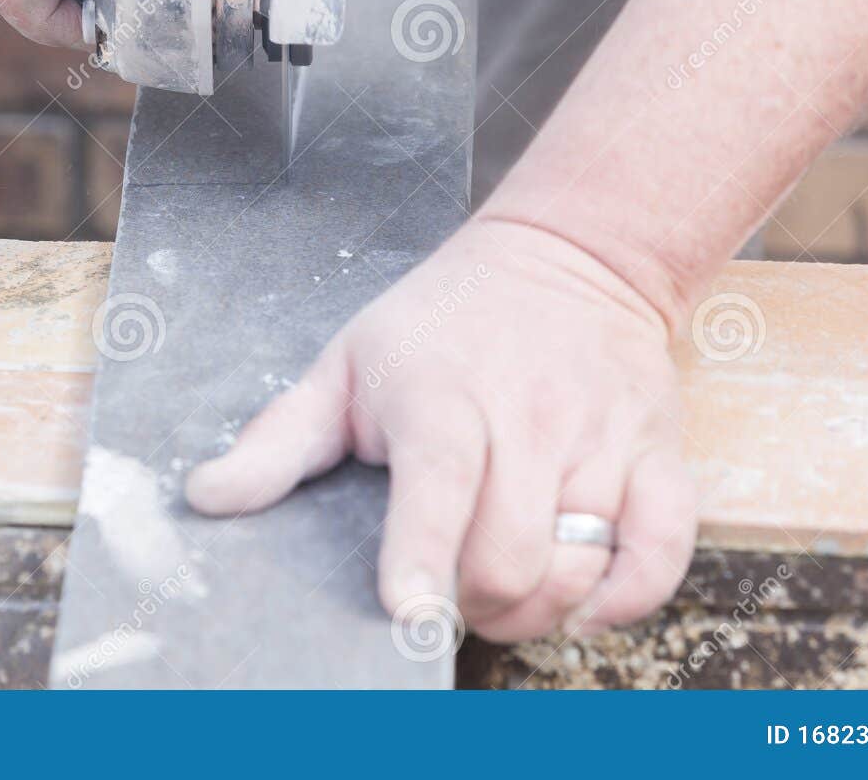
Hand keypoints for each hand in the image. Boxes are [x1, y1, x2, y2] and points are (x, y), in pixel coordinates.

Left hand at [186, 218, 697, 641]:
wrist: (572, 255)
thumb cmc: (443, 321)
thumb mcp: (347, 363)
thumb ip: (276, 439)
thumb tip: (204, 499)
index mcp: (442, 397)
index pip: (439, 484)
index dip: (421, 556)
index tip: (406, 612)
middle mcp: (528, 418)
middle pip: (510, 554)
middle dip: (470, 605)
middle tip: (448, 596)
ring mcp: (601, 437)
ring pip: (581, 564)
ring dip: (537, 609)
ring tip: (502, 594)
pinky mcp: (658, 451)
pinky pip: (663, 550)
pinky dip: (626, 596)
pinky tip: (583, 598)